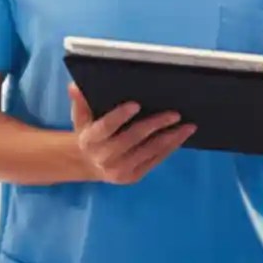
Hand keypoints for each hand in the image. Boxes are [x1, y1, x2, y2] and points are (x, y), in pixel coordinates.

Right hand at [68, 83, 195, 184]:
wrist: (90, 164)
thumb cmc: (90, 133)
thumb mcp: (81, 117)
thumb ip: (80, 101)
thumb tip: (74, 86)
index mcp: (90, 140)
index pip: (105, 127)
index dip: (120, 116)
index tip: (136, 104)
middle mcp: (104, 157)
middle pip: (132, 139)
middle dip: (154, 125)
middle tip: (174, 113)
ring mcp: (119, 170)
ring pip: (148, 152)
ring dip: (170, 138)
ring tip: (187, 125)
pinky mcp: (133, 177)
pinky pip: (155, 161)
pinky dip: (170, 148)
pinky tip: (182, 136)